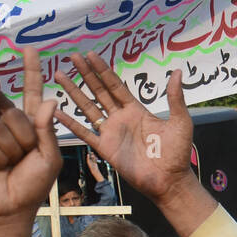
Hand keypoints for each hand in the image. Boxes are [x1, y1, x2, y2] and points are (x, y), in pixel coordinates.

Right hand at [0, 49, 61, 225]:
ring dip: (3, 144)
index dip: (29, 70)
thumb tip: (51, 100)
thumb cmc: (33, 184)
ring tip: (6, 160)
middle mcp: (3, 121)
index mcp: (27, 122)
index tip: (28, 48)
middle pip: (0, 101)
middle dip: (12, 125)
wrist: (11, 207)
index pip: (28, 90)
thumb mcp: (49, 158)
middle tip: (21, 149)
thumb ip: (47, 130)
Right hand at [55, 53, 194, 204]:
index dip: (103, 70)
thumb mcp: (180, 122)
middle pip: (99, 92)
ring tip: (59, 75)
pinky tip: (56, 112)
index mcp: (137, 110)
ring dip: (74, 92)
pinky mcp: (106, 149)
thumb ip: (175, 98)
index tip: (90, 55)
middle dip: (85, 74)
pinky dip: (70, 123)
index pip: (116, 86)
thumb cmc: (178, 154)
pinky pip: (84, 133)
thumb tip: (177, 72)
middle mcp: (121, 119)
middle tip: (72, 57)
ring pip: (88, 108)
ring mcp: (112, 133)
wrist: (170, 181)